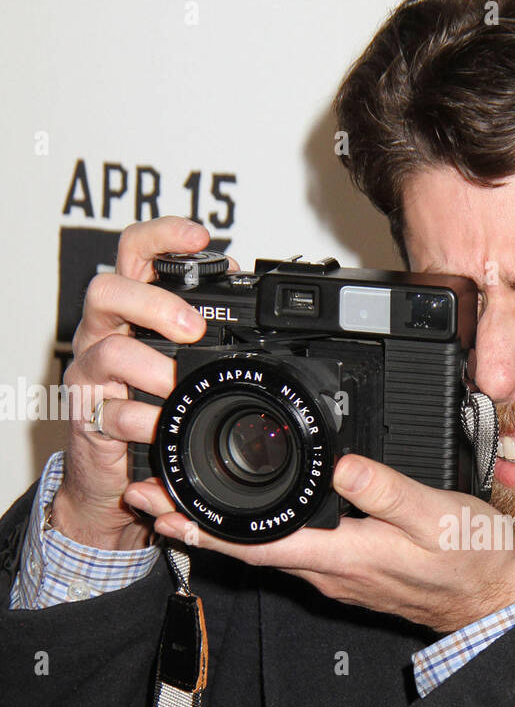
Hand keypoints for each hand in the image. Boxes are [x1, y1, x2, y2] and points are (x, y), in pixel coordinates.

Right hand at [56, 217, 235, 549]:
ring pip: (106, 350)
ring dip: (150, 367)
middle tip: (192, 328)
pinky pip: (109, 411)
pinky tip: (159, 426)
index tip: (201, 237)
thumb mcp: (178, 357)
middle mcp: (102, 334)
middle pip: (107, 290)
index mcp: (129, 311)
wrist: (111, 470)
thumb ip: (199, 318)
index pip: (134, 253)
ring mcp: (90, 374)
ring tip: (176, 385)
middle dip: (153, 303)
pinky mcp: (86, 415)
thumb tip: (237, 276)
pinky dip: (140, 420)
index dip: (163, 236)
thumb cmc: (148, 404)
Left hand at [123, 454, 514, 633]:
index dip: (204, 529)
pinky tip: (246, 518)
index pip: (257, 544)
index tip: (163, 509)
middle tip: (146, 497)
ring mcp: (337, 574)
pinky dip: (252, 534)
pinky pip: (287, 552)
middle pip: (247, 550)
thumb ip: (387, 489)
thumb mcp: (437, 515)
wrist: (492, 599)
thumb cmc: (471, 560)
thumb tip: (341, 464)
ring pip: (263, 551)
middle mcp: (330, 571)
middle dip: (192, 526)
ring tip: (178, 504)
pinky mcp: (348, 571)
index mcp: (343, 554)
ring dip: (217, 530)